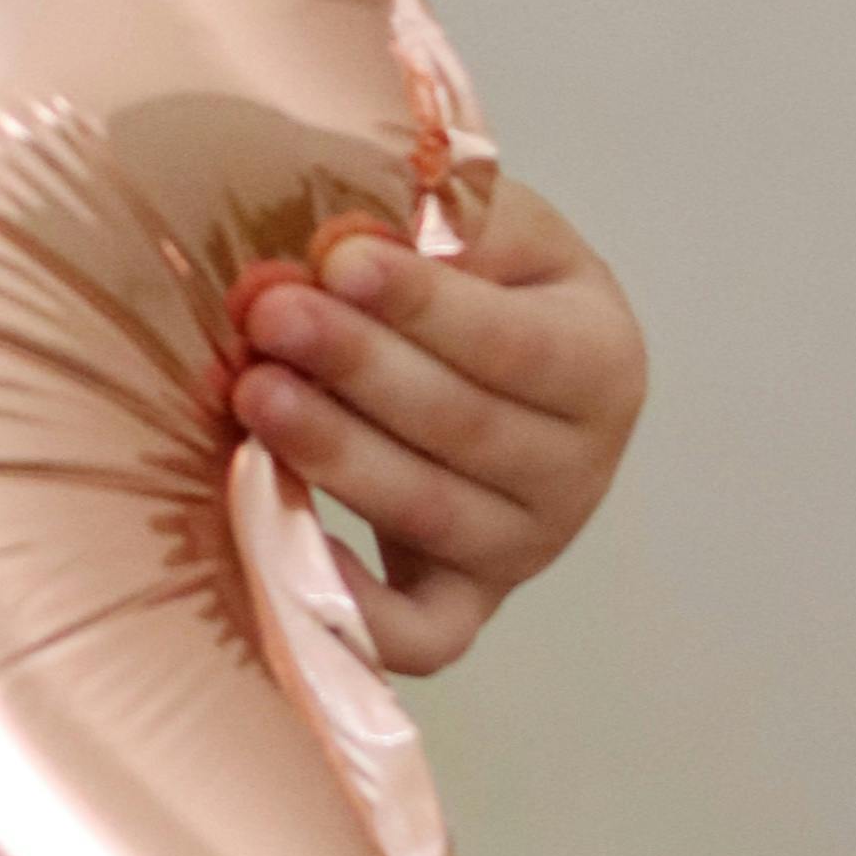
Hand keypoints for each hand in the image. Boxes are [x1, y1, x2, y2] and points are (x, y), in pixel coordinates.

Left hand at [227, 174, 646, 679]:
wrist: (489, 355)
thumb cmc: (479, 278)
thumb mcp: (487, 227)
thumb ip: (441, 222)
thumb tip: (352, 239)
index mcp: (602, 360)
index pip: (514, 344)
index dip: (424, 305)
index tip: (338, 258)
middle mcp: (580, 467)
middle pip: (465, 428)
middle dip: (358, 367)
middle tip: (268, 316)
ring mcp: (524, 545)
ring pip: (431, 513)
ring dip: (335, 453)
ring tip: (253, 392)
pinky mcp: (467, 602)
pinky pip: (424, 633)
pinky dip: (360, 611)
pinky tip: (286, 550)